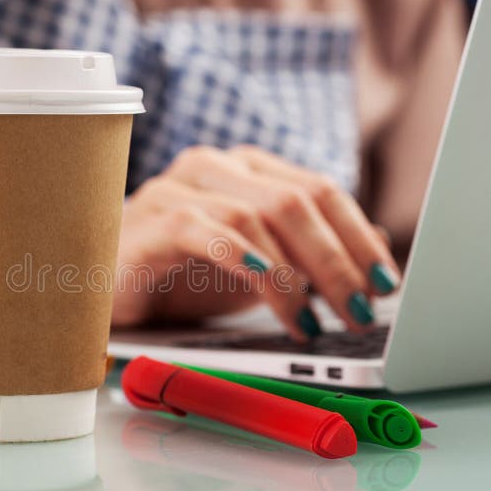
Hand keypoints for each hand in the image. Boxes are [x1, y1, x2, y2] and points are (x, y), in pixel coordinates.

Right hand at [112, 145, 399, 340]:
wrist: (105, 286)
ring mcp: (181, 187)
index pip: (320, 191)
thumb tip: (377, 245)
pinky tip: (269, 292)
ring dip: (294, 276)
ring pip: (257, 216)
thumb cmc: (180, 277)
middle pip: (296, 201)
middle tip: (359, 311)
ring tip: (311, 322)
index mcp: (248, 170)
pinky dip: (244, 260)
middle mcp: (217, 167)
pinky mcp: (152, 219)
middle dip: (337, 260)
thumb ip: (307, 252)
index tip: (385, 283)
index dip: (358, 237)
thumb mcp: (255, 269)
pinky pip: (206, 230)